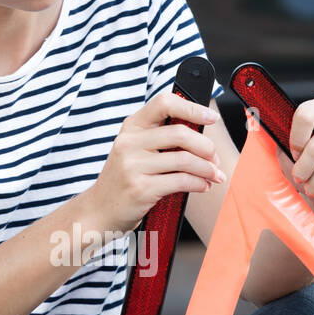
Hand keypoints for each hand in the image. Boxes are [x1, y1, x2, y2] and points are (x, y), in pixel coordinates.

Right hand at [89, 90, 225, 232]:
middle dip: (206, 146)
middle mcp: (129, 143)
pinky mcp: (141, 189)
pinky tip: (202, 186)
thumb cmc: (124, 179)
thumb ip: (159, 137)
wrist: (99, 211)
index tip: (211, 118)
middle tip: (214, 157)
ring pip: (184, 160)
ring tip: (214, 175)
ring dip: (206, 168)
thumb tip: (200, 130)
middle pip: (180, 134)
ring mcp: (133, 166)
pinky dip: (198, 183)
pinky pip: (181, 181)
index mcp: (131, 127)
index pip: (163, 103)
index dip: (192, 108)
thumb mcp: (134, 150)